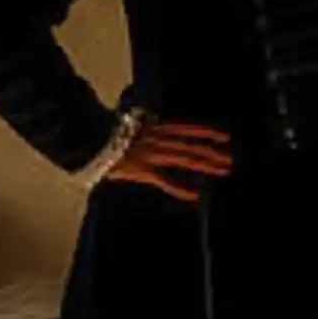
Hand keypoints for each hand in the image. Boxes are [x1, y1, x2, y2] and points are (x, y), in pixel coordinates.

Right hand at [105, 122, 231, 202]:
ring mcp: (152, 153)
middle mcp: (157, 138)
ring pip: (185, 158)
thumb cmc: (105, 133)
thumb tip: (151, 123)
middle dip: (212, 151)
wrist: (86, 139)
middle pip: (190, 144)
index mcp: (154, 126)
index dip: (206, 131)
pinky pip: (165, 180)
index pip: (186, 128)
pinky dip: (180, 188)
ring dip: (206, 164)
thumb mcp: (129, 123)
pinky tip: (195, 196)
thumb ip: (144, 125)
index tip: (224, 136)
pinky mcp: (143, 169)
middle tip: (231, 157)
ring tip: (224, 170)